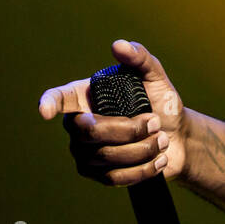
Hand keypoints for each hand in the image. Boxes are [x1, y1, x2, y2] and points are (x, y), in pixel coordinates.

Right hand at [38, 39, 190, 185]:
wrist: (178, 137)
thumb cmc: (162, 103)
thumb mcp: (156, 77)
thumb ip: (140, 59)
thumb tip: (118, 46)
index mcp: (87, 96)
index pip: (60, 98)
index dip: (49, 103)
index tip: (46, 111)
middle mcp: (80, 124)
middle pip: (90, 132)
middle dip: (128, 129)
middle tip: (154, 122)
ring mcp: (86, 151)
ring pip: (105, 156)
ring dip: (142, 149)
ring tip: (161, 139)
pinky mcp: (98, 174)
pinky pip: (114, 177)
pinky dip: (142, 169)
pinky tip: (158, 159)